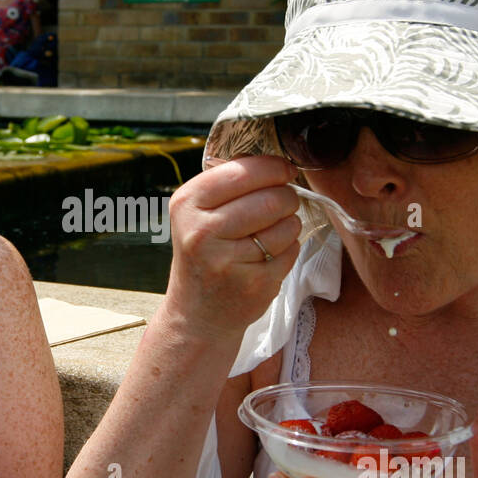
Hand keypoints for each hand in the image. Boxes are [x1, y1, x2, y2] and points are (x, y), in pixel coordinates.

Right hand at [164, 155, 301, 337]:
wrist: (196, 313)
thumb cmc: (203, 254)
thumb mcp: (197, 213)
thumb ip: (228, 184)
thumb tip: (275, 163)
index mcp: (187, 203)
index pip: (244, 171)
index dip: (274, 168)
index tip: (285, 171)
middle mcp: (202, 231)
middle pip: (272, 198)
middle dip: (287, 197)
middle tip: (282, 204)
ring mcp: (228, 260)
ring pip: (287, 224)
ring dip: (289, 224)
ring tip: (270, 234)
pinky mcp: (253, 284)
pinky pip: (291, 251)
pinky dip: (288, 249)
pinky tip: (268, 255)